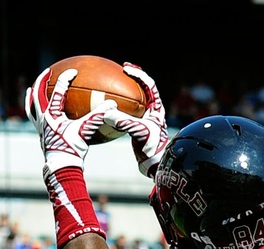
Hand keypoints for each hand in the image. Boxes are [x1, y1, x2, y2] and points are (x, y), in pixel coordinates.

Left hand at [24, 67, 114, 181]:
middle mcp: (43, 117)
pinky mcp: (41, 134)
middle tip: (47, 71)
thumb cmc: (73, 149)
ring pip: (32, 106)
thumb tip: (112, 104)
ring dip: (32, 96)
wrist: (61, 166)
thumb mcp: (86, 130)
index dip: (66, 79)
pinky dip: (34, 112)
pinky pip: (34, 119)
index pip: (58, 91)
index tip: (73, 71)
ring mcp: (40, 126)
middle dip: (43, 80)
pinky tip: (39, 112)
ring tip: (32, 88)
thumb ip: (98, 116)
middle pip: (38, 93)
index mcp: (52, 114)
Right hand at [109, 63, 168, 178]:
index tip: (126, 68)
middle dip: (134, 77)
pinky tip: (106, 107)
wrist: (155, 165)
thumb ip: (124, 121)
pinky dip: (118, 108)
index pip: (149, 85)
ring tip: (115, 83)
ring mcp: (146, 119)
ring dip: (126, 91)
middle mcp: (152, 112)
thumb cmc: (152, 148)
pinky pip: (127, 113)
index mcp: (157, 109)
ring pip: (135, 100)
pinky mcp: (139, 128)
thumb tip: (107, 113)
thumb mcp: (139, 132)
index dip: (139, 75)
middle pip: (144, 89)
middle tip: (123, 68)